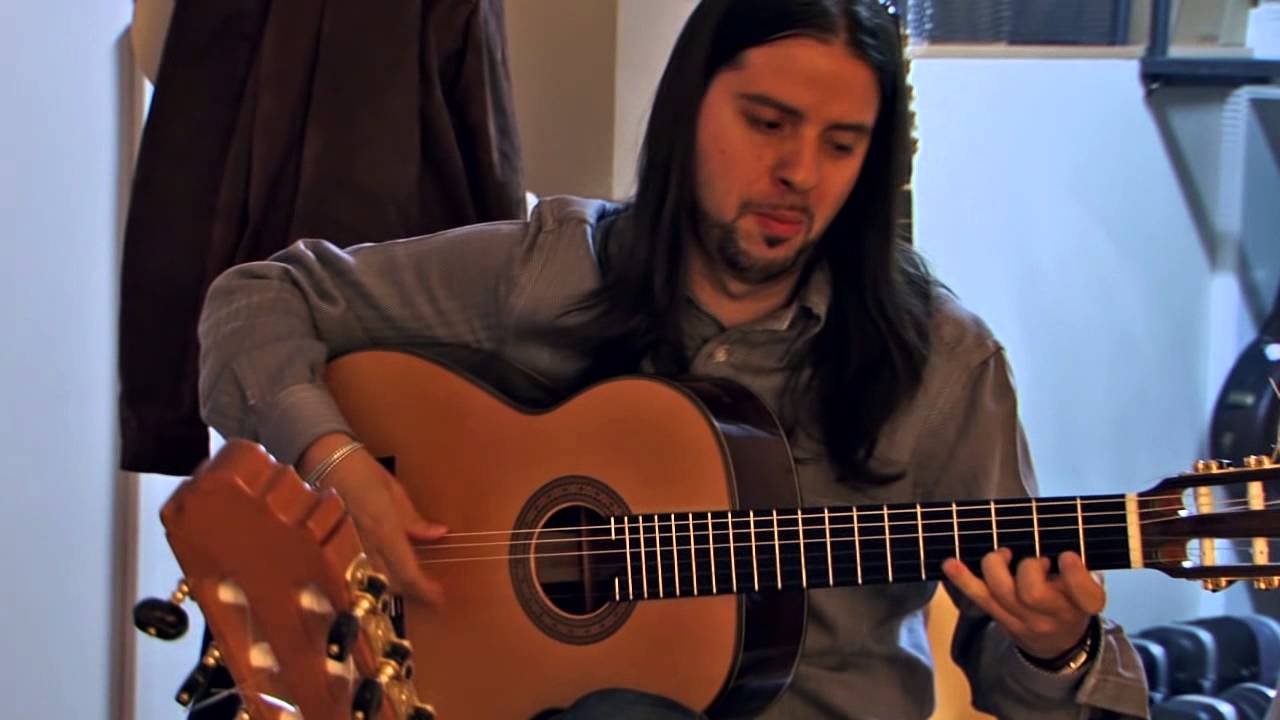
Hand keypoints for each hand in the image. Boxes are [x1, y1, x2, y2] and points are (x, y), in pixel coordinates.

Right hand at [300, 433, 446, 605]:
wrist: (323, 462)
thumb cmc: (362, 471)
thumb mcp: (395, 492)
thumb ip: (414, 520)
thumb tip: (440, 533)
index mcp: (384, 529)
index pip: (407, 571)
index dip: (424, 589)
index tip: (439, 597)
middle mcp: (365, 544)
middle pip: (391, 584)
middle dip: (412, 591)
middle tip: (428, 590)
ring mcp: (348, 549)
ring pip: (373, 582)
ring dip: (393, 587)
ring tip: (410, 584)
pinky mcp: (335, 548)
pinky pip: (357, 572)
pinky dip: (373, 579)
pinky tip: (383, 575)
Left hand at [942, 549, 1103, 659]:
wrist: (1060, 644)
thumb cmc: (1072, 599)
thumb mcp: (1086, 585)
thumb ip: (1077, 565)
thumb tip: (1050, 530)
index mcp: (1084, 604)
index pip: (1084, 593)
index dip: (1074, 574)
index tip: (1066, 555)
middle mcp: (1055, 615)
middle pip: (1032, 593)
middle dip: (1028, 566)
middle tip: (1033, 558)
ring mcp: (1025, 621)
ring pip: (1000, 592)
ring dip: (995, 564)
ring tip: (1003, 555)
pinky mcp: (1002, 619)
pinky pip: (979, 598)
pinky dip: (962, 578)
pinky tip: (950, 563)